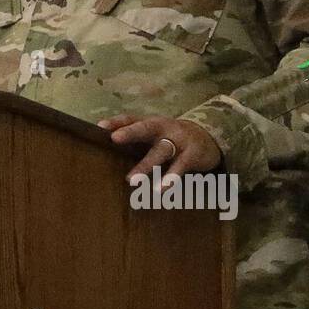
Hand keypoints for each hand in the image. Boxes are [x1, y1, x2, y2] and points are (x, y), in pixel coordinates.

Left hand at [97, 113, 223, 189]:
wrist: (208, 138)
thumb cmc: (171, 138)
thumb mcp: (154, 134)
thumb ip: (135, 139)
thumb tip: (105, 149)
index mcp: (152, 122)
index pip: (132, 118)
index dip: (117, 121)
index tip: (100, 126)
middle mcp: (164, 128)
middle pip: (146, 128)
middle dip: (131, 132)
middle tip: (115, 138)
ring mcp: (179, 140)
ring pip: (161, 151)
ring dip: (146, 165)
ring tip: (131, 180)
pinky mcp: (192, 155)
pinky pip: (180, 167)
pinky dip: (170, 179)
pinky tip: (160, 190)